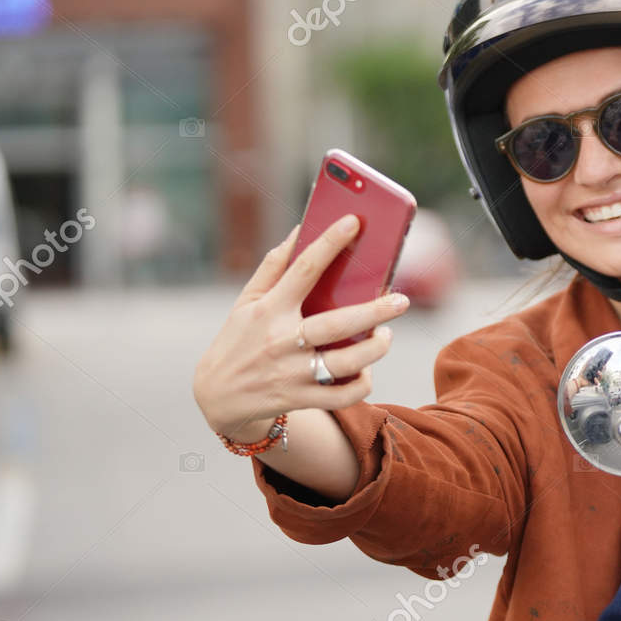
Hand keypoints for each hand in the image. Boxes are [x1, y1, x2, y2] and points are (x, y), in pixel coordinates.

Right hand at [192, 215, 409, 439]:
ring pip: (346, 363)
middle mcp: (281, 340)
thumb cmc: (239, 339)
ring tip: (386, 335)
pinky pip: (342, 395)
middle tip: (401, 300)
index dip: (329, 243)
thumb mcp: (247, 301)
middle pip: (336, 323)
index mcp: (268, 309)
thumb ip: (273, 266)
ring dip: (375, 349)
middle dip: (374, 311)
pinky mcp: (300, 397)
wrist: (218, 396)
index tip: (354, 222)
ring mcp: (291, 372)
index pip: (302, 270)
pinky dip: (361, 383)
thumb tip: (300, 230)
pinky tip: (367, 369)